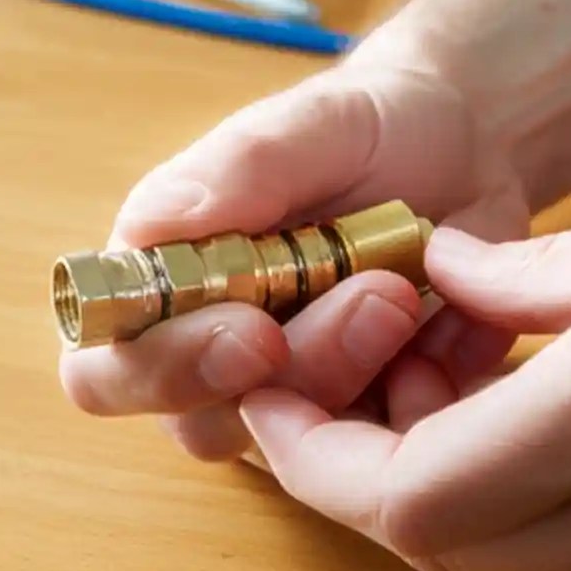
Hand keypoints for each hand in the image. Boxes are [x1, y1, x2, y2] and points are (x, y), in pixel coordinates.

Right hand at [59, 57, 533, 460]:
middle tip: (376, 297)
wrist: (466, 149)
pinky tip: (455, 318)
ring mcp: (282, 396)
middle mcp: (205, 354)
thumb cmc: (365, 129)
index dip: (164, 368)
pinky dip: (426, 388)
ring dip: (361, 375)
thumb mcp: (313, 125)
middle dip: (295, 371)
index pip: (104, 370)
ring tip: (411, 288)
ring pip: (295, 443)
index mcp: (155, 287)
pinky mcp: (359, 419)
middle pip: (201, 425)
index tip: (255, 326)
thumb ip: (237, 169)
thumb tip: (151, 229)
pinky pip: (385, 446)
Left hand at [241, 181, 570, 570]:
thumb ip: (545, 268)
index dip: (314, 456)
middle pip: (430, 536)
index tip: (268, 393)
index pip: (410, 492)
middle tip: (321, 380)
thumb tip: (448, 268)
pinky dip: (493, 490)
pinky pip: (554, 549)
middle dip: (346, 464)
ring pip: (486, 550)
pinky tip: (497, 406)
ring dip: (419, 472)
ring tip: (420, 368)